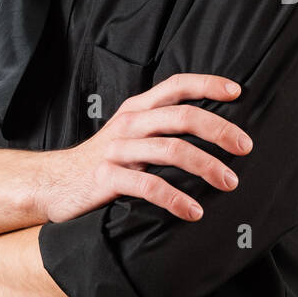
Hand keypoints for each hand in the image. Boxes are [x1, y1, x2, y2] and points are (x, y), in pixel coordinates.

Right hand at [43, 74, 252, 223]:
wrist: (52, 184)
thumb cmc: (102, 162)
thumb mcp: (129, 135)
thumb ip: (160, 128)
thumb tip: (211, 131)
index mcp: (137, 109)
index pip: (176, 85)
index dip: (207, 84)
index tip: (238, 92)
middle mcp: (129, 123)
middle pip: (181, 117)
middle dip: (219, 130)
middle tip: (245, 147)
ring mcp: (117, 150)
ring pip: (171, 150)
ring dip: (206, 166)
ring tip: (229, 183)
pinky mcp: (106, 178)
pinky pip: (148, 186)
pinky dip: (176, 199)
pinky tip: (193, 212)